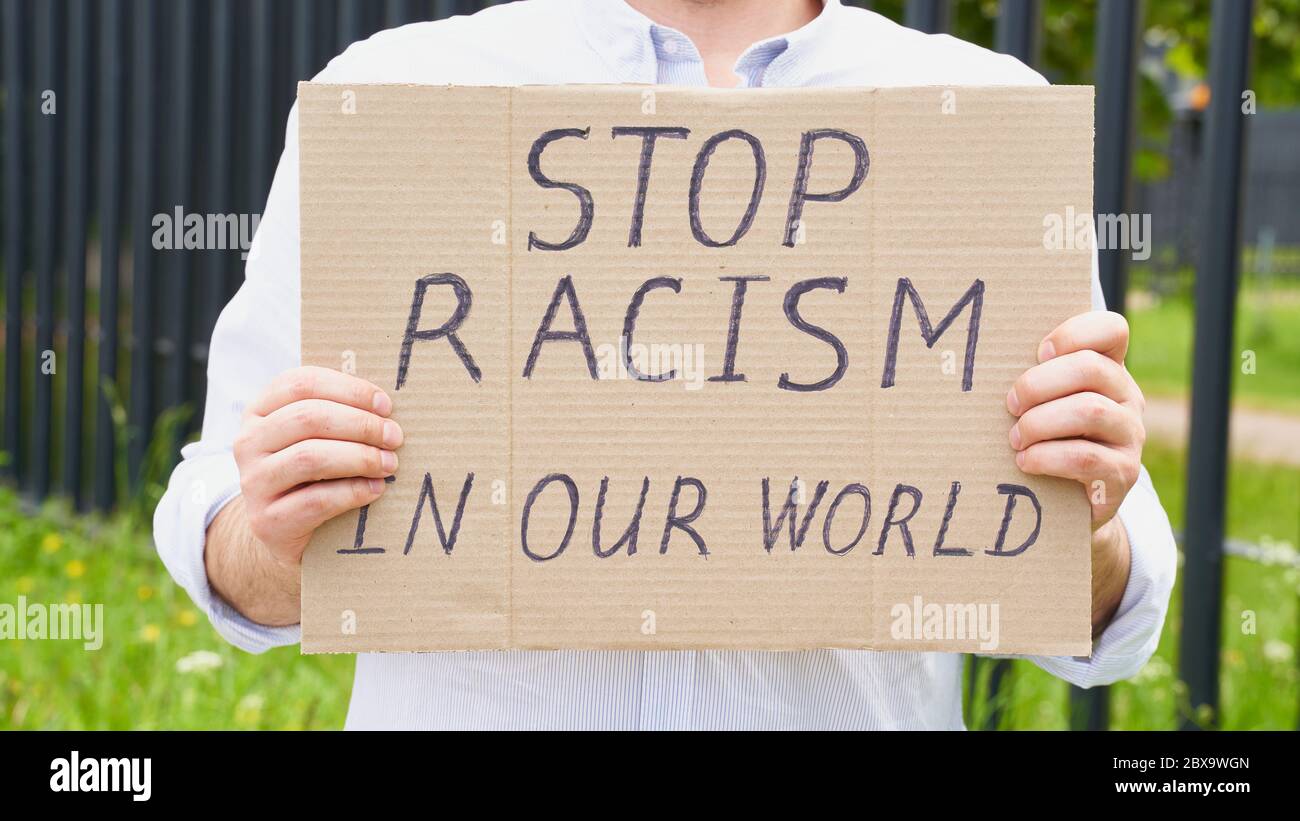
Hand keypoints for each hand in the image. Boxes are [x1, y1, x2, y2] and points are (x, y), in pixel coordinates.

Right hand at [232, 365, 401, 566]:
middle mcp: (248, 442)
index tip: (385, 405)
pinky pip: (316, 500)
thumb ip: (337, 414)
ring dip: (360, 457)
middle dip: (361, 424)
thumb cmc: (311, 474)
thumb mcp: (315, 438)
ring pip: (310, 457)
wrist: (283, 532)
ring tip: (389, 464)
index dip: (349, 389)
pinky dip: (353, 492)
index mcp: (259, 410)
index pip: (301, 383)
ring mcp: (253, 482)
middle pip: (309, 418)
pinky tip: (375, 488)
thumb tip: (384, 405)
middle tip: (394, 437)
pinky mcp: (267, 521)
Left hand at [1006, 312, 1142, 632]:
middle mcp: (1127, 397)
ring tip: (1015, 437)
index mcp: (1108, 368)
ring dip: (1040, 422)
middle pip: (1092, 368)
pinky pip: (1085, 457)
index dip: (1074, 332)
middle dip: (1040, 383)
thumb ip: (1029, 377)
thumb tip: (970, 357)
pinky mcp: (1123, 474)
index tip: (1037, 351)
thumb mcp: (1040, 403)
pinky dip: (1046, 457)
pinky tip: (1024, 461)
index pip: (1111, 329)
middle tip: (1010, 403)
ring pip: (1090, 411)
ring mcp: (1130, 435)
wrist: (1068, 506)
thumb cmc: (1043, 439)